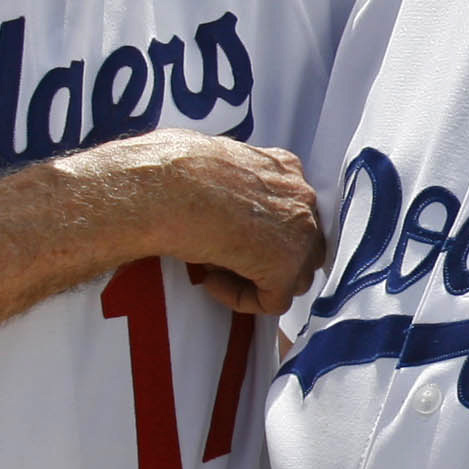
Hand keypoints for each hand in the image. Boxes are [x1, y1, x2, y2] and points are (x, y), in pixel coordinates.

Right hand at [98, 129, 328, 315]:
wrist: (164, 187)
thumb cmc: (173, 172)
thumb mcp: (216, 168)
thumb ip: (239, 189)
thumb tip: (228, 207)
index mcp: (286, 168)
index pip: (295, 213)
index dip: (266, 233)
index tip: (232, 237)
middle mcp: (301, 197)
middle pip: (304, 245)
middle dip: (269, 258)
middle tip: (225, 258)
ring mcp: (301, 232)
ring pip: (296, 276)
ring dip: (257, 279)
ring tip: (215, 267)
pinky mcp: (286, 266)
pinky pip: (274, 300)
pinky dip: (242, 299)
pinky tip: (211, 281)